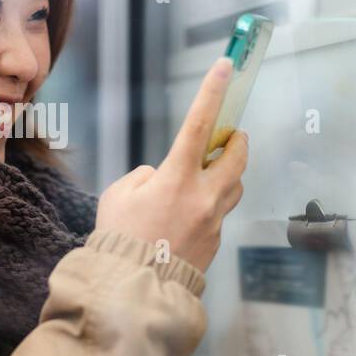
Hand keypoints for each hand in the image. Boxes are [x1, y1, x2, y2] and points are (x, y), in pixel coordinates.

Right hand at [95, 57, 249, 271]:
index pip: (199, 123)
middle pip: (237, 156)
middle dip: (237, 141)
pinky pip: (221, 214)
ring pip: (236, 185)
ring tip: (210, 173)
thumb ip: (143, 177)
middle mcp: (203, 196)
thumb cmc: (120, 240)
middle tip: (231, 136)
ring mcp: (214, 220)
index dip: (212, 91)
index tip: (225, 67)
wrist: (135, 288)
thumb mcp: (118, 195)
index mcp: (178, 177)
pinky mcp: (215, 241)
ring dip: (228, 173)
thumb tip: (161, 178)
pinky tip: (188, 215)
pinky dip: (211, 205)